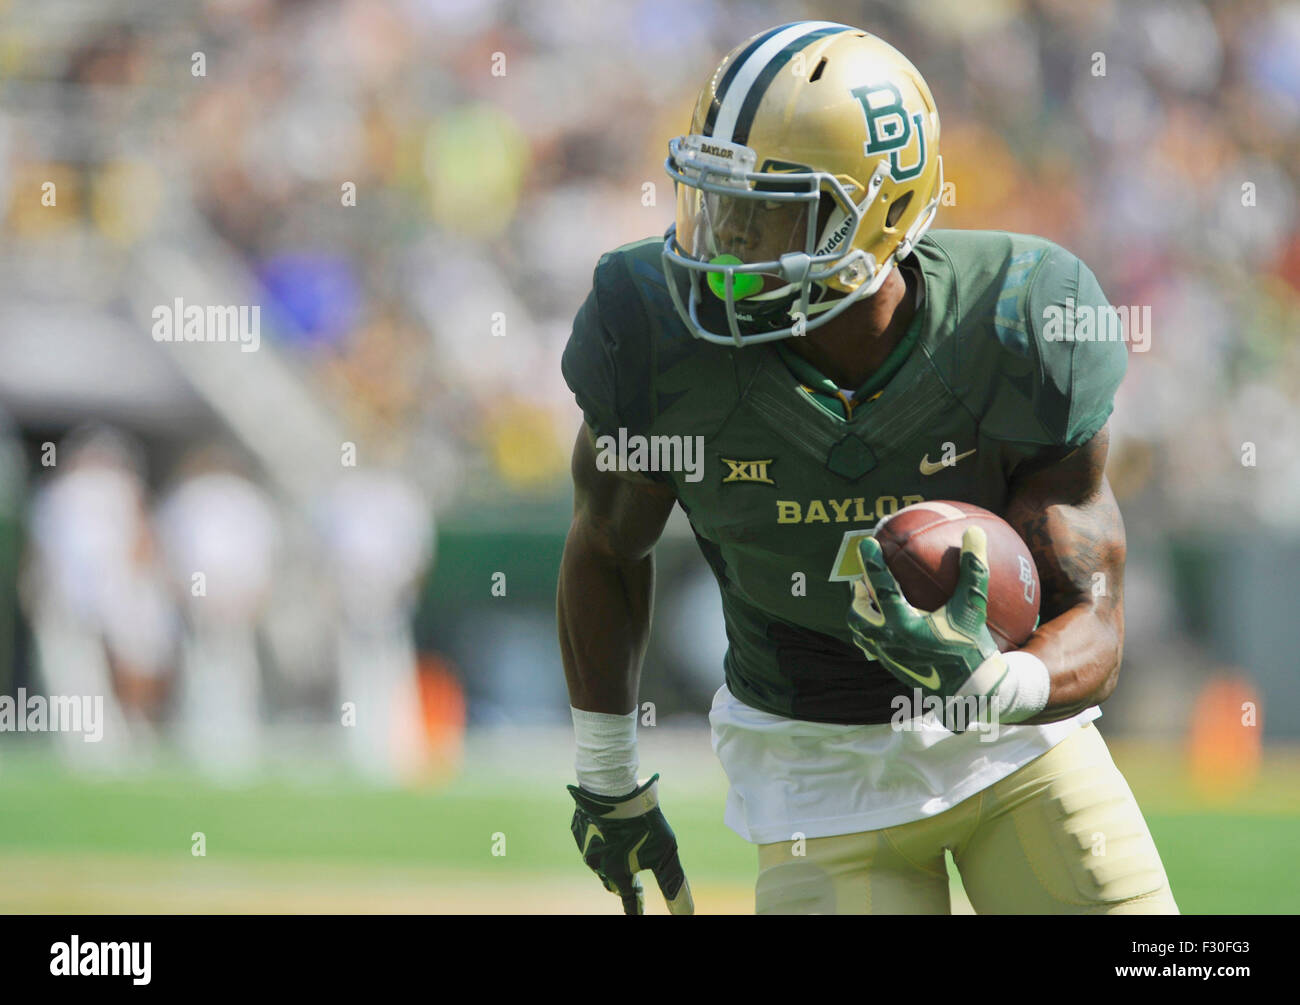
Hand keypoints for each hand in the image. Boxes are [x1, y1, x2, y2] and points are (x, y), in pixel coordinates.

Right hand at [567, 774, 694, 914]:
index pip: (629, 899)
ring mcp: (584, 843)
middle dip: (622, 884)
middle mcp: (596, 863)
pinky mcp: (578, 825)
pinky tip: (609, 828)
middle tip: (633, 883)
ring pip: (600, 859)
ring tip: (624, 849)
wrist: (612, 786)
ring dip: (611, 859)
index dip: (635, 908)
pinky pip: (590, 837)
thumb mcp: (665, 853)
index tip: (637, 913)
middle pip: (612, 881)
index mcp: (616, 873)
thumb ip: (672, 884)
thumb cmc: (642, 821)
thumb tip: (685, 914)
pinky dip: (601, 838)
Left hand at [847, 526, 1008, 700]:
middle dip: (857, 593)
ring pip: (859, 630)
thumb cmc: (973, 647)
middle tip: (864, 576)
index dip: (872, 563)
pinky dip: (871, 627)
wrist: (970, 693)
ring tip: (868, 596)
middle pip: (857, 613)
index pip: (882, 588)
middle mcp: (889, 641)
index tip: (866, 542)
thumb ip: (974, 570)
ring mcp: (887, 656)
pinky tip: (884, 619)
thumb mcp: (974, 608)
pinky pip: (870, 643)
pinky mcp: (890, 665)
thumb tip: (974, 532)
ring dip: (860, 611)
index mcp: (905, 626)